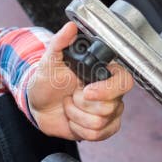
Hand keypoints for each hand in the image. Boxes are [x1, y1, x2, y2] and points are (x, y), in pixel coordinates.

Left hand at [27, 22, 133, 140]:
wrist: (37, 104)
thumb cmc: (46, 81)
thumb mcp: (50, 60)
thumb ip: (60, 42)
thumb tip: (70, 27)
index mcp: (103, 73)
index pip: (124, 81)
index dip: (107, 90)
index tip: (87, 91)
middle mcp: (110, 92)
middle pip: (111, 106)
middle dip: (82, 104)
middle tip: (70, 95)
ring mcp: (107, 112)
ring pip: (101, 122)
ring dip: (76, 116)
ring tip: (69, 105)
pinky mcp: (102, 128)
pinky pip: (98, 135)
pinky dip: (79, 128)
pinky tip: (72, 119)